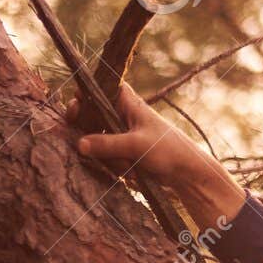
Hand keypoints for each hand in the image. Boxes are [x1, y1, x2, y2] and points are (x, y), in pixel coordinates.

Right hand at [66, 82, 199, 184]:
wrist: (186, 174)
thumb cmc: (168, 149)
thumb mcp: (136, 145)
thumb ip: (108, 144)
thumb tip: (79, 144)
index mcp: (129, 104)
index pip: (104, 88)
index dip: (88, 92)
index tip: (76, 101)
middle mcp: (122, 117)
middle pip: (92, 114)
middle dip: (86, 127)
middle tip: (80, 135)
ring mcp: (121, 136)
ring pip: (96, 140)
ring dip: (106, 154)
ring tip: (127, 164)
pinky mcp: (122, 154)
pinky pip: (106, 157)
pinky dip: (114, 165)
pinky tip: (130, 172)